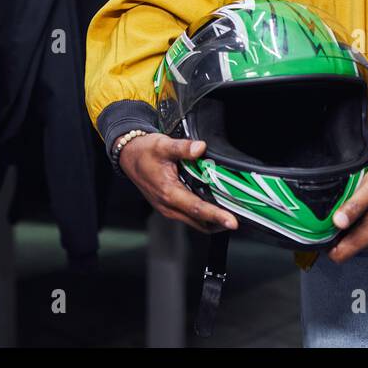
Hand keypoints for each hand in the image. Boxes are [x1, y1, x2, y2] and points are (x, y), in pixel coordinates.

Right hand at [118, 133, 238, 233]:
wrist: (128, 156)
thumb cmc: (144, 152)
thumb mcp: (163, 145)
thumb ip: (183, 148)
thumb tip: (200, 148)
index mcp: (168, 193)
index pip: (197, 208)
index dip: (217, 216)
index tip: (233, 222)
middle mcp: (168, 206)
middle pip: (200, 221)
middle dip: (219, 221)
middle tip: (240, 215)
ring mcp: (168, 209)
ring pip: (195, 221)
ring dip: (212, 220)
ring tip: (229, 211)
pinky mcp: (169, 207)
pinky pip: (189, 216)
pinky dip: (203, 215)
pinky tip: (212, 204)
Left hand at [326, 153, 367, 263]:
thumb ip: (353, 207)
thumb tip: (337, 223)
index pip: (339, 255)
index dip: (325, 245)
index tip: (318, 228)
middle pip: (342, 249)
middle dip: (332, 235)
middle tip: (328, 213)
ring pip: (349, 241)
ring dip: (342, 229)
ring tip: (341, 208)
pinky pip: (358, 234)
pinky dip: (352, 225)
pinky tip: (352, 209)